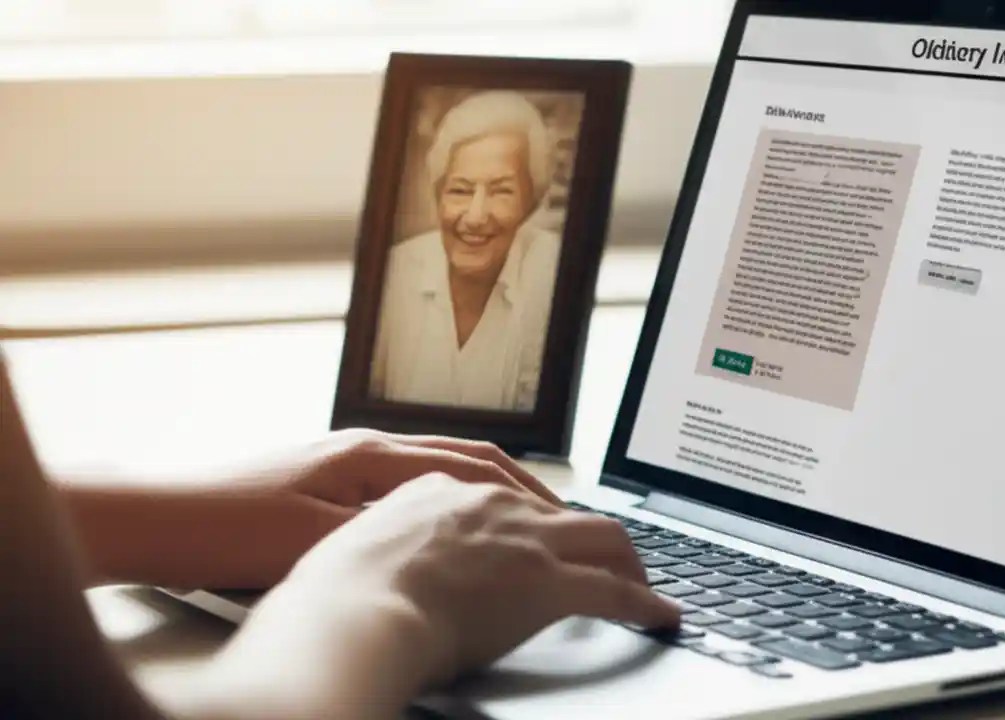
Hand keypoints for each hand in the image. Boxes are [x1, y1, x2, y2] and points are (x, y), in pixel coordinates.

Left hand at [61, 428, 561, 589]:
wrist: (162, 515)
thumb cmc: (230, 529)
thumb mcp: (320, 539)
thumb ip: (392, 533)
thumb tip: (452, 534)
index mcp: (373, 457)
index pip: (472, 467)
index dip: (524, 495)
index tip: (562, 518)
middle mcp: (366, 446)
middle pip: (466, 454)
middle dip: (520, 482)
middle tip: (560, 512)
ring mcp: (346, 457)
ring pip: (440, 462)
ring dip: (487, 484)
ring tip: (521, 509)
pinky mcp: (327, 476)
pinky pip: (411, 477)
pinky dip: (449, 492)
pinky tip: (450, 514)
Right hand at [191, 476, 678, 719]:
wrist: (341, 615)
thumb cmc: (321, 598)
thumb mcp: (333, 550)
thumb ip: (369, 548)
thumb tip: (381, 569)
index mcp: (430, 489)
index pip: (499, 490)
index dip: (529, 515)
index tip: (541, 532)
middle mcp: (481, 501)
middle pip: (557, 505)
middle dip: (589, 530)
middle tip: (608, 555)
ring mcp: (517, 537)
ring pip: (599, 535)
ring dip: (628, 560)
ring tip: (644, 582)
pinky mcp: (543, 580)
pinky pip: (612, 587)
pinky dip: (644, 600)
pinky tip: (660, 613)